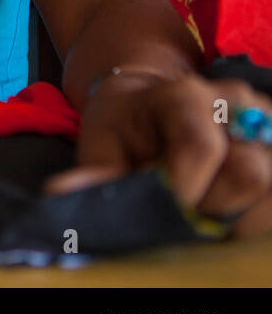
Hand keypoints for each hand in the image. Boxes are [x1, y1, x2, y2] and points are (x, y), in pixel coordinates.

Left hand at [47, 72, 271, 237]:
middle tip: (178, 217)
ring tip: (197, 213)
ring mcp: (264, 124)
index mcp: (183, 96)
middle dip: (212, 208)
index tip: (162, 215)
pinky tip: (220, 214)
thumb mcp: (98, 146)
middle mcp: (234, 104)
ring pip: (270, 189)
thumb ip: (93, 175)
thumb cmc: (120, 129)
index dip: (185, 190)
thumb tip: (62, 195)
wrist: (145, 105)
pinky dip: (250, 216)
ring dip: (236, 216)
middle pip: (249, 172)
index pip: (201, 147)